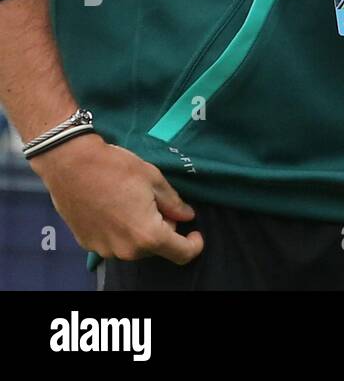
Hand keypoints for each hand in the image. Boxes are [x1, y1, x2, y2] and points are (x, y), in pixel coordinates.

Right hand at [29, 133, 203, 264]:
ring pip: (135, 246)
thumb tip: (187, 216)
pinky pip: (115, 243)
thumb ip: (173, 203)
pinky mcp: (88, 245)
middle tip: (156, 202)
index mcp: (148, 236)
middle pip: (157, 247)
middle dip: (164, 228)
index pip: (181, 253)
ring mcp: (104, 250)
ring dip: (141, 230)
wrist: (71, 166)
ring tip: (133, 202)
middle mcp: (126, 251)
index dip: (194, 244)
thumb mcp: (154, 180)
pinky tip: (114, 208)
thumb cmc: (117, 169)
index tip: (196, 231)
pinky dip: (121, 231)